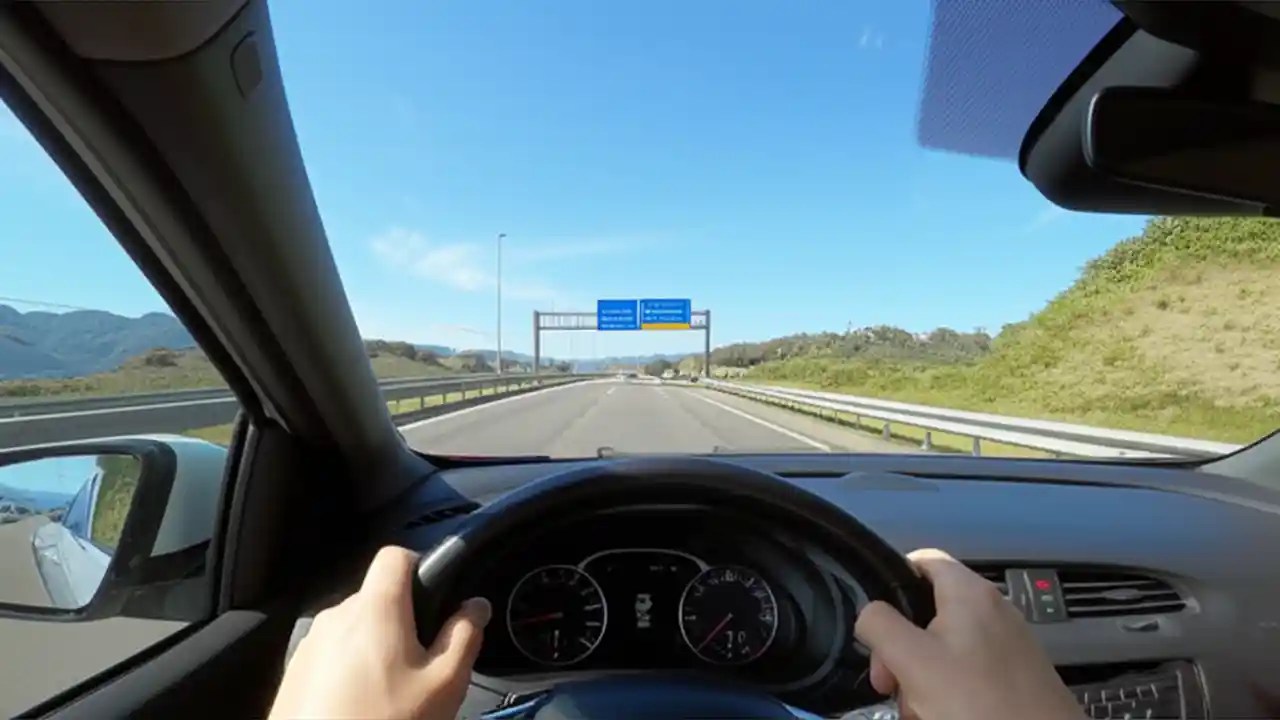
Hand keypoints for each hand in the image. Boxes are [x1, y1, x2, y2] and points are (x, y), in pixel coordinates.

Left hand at [270, 546, 491, 719]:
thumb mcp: (443, 684)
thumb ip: (465, 635)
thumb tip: (476, 606)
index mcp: (376, 609)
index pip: (396, 555)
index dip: (420, 568)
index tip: (434, 598)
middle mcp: (337, 617)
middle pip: (378, 597)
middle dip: (403, 621)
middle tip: (421, 663)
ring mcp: (310, 644)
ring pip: (355, 629)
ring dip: (375, 648)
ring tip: (390, 693)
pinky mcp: (296, 672)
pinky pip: (331, 656)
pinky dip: (349, 671)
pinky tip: (362, 705)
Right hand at [854, 548, 1083, 719]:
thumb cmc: (979, 703)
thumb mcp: (913, 660)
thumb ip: (879, 625)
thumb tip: (870, 613)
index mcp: (970, 592)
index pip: (921, 560)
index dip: (890, 583)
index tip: (876, 624)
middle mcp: (994, 609)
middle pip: (928, 610)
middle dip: (901, 647)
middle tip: (890, 682)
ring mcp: (1009, 642)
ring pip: (945, 647)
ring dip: (921, 677)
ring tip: (920, 710)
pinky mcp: (1017, 674)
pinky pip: (968, 670)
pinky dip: (949, 691)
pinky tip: (943, 715)